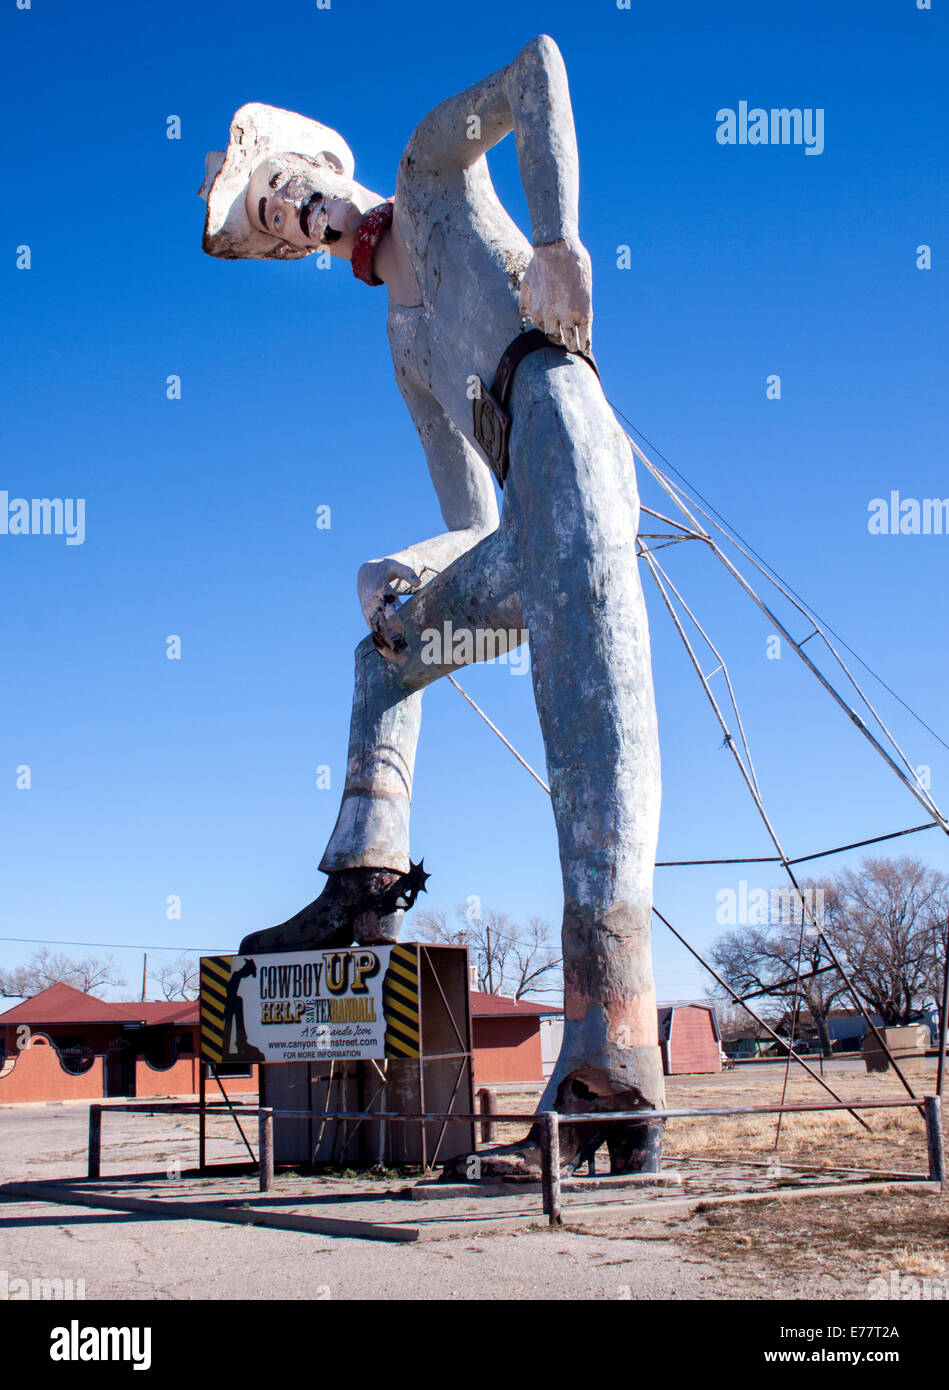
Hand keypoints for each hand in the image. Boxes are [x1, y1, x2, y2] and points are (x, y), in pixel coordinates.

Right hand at [357, 558, 423, 661]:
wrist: (365, 574)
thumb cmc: (385, 569)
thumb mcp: (395, 565)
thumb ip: (407, 572)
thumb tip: (418, 584)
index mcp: (378, 591)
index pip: (384, 607)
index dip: (392, 619)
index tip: (402, 629)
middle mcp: (372, 605)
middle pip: (378, 624)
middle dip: (389, 638)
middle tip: (405, 649)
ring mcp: (369, 614)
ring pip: (375, 634)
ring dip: (387, 648)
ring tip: (403, 660)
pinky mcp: (369, 620)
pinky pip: (375, 636)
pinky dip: (383, 648)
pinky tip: (396, 657)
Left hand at [519, 237, 592, 354]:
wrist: (558, 249)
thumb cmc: (541, 261)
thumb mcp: (527, 281)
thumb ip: (524, 300)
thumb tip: (522, 315)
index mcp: (537, 311)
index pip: (543, 328)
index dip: (550, 330)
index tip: (556, 332)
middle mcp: (550, 317)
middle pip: (554, 338)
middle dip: (560, 341)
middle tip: (566, 343)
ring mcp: (568, 316)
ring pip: (570, 339)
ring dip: (573, 345)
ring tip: (577, 348)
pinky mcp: (584, 312)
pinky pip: (585, 334)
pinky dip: (586, 343)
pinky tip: (586, 349)